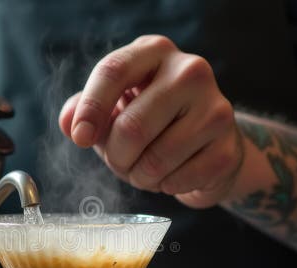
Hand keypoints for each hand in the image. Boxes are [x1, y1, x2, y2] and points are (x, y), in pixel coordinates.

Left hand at [59, 35, 243, 207]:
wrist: (206, 144)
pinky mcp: (227, 147)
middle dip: (116, 157)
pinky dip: (164, 187)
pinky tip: (171, 174)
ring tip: (146, 168)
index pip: (114, 71)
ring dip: (139, 177)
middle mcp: (190, 71)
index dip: (91, 108)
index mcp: (154, 52)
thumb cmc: (151, 120)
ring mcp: (215, 108)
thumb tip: (69, 124)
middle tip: (121, 162)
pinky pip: (177, 180)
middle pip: (131, 127)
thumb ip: (83, 110)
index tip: (80, 137)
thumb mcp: (114, 106)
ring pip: (155, 160)